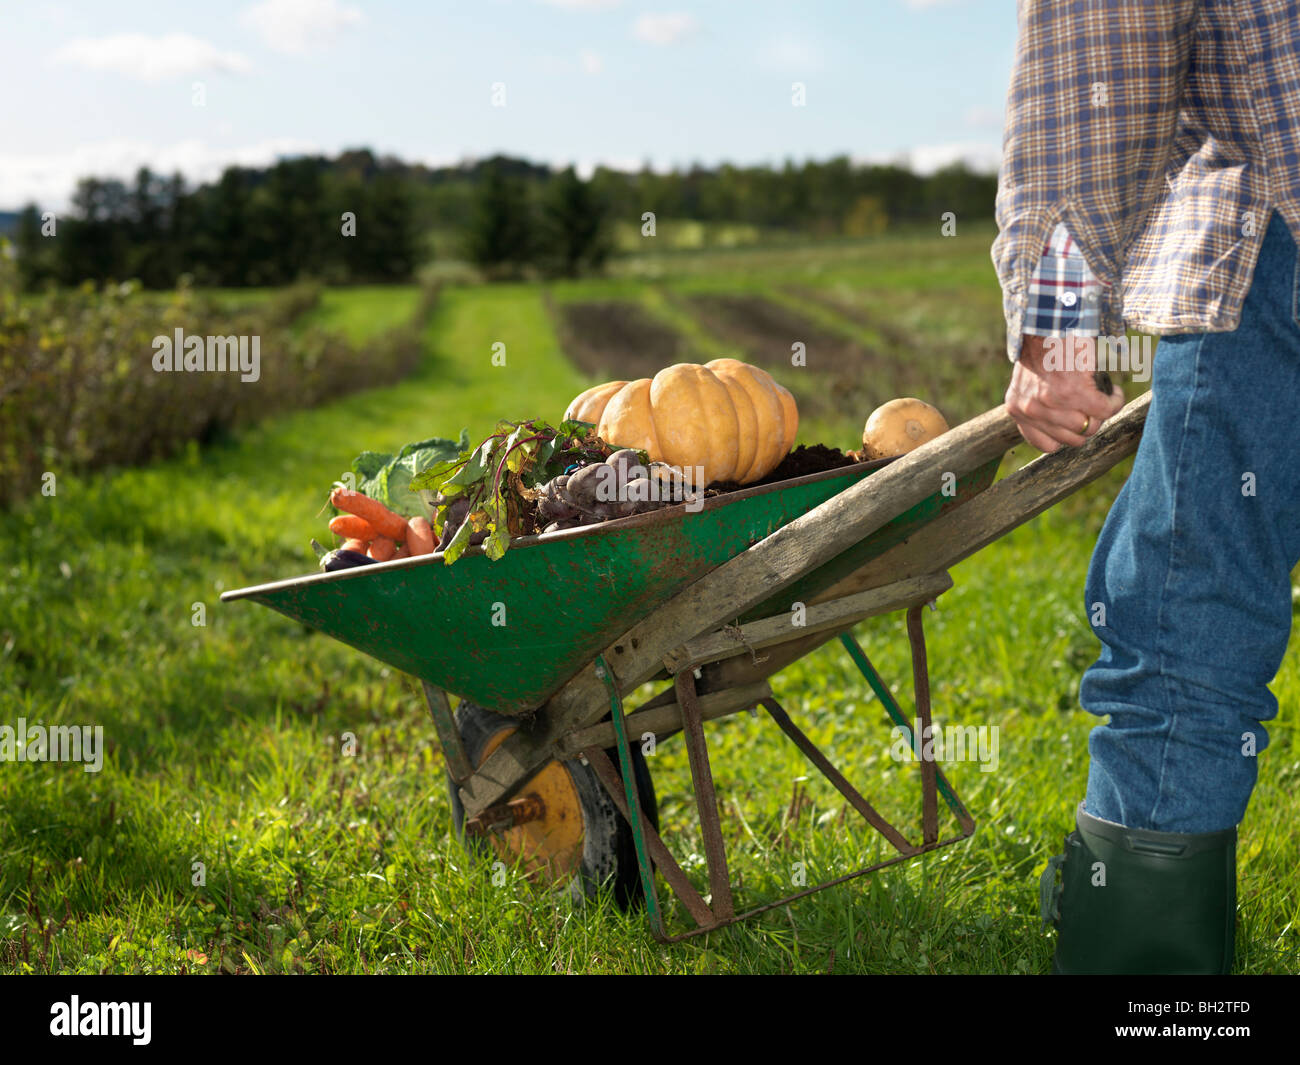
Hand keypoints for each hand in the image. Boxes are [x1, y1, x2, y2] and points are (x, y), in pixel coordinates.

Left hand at [1006, 334, 1124, 452]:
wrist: (1050, 319)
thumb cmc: (1044, 347)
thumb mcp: (1028, 381)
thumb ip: (1037, 404)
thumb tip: (1066, 425)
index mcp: (1016, 409)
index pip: (1046, 444)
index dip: (1067, 436)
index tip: (1076, 423)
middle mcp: (1030, 409)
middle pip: (1073, 439)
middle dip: (1089, 424)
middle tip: (1094, 406)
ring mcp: (1051, 403)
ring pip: (1091, 427)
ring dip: (1103, 413)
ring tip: (1104, 397)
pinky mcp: (1075, 391)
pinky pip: (1106, 410)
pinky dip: (1115, 401)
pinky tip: (1114, 391)